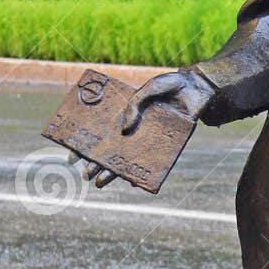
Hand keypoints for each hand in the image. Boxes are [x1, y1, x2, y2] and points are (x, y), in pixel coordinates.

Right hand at [76, 66, 214, 188]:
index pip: (100, 132)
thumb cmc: (170, 85)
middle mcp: (133, 130)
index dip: (85, 143)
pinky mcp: (165, 146)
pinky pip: (152, 163)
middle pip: (111, 149)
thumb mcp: (148, 89)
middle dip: (96, 163)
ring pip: (128, 159)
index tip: (72, 155)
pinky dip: (142, 173)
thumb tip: (124, 130)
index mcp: (124, 115)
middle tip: (85, 174)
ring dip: (114, 172)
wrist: (196, 87)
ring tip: (99, 183)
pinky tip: (131, 182)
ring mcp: (148, 139)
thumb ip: (135, 106)